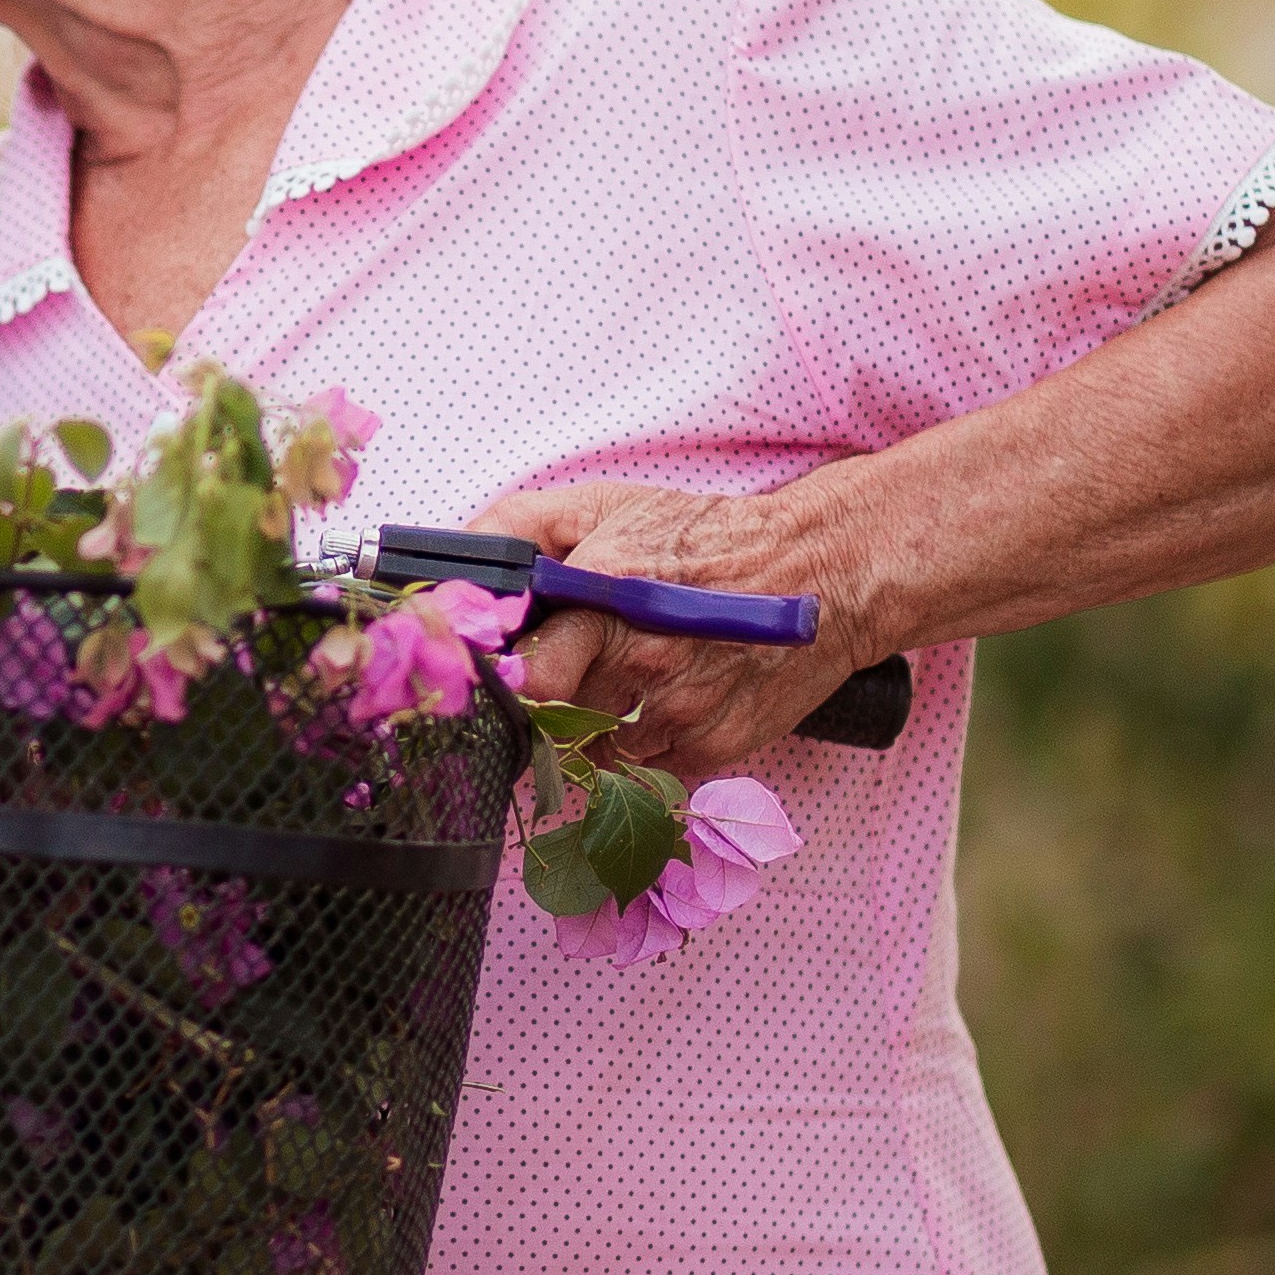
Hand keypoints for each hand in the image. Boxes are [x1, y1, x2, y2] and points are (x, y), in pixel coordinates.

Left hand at [474, 476, 874, 783]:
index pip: (524, 668)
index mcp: (606, 593)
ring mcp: (678, 711)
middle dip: (539, 703)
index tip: (496, 671)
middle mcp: (641, 658)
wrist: (823, 573)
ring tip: (611, 684)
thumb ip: (517, 528)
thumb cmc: (704, 538)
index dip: (502, 675)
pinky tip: (654, 701)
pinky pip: (639, 768)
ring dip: (586, 727)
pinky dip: (634, 744)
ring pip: (588, 751)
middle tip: (547, 680)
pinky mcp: (709, 750)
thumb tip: (451, 562)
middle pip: (550, 718)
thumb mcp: (606, 506)